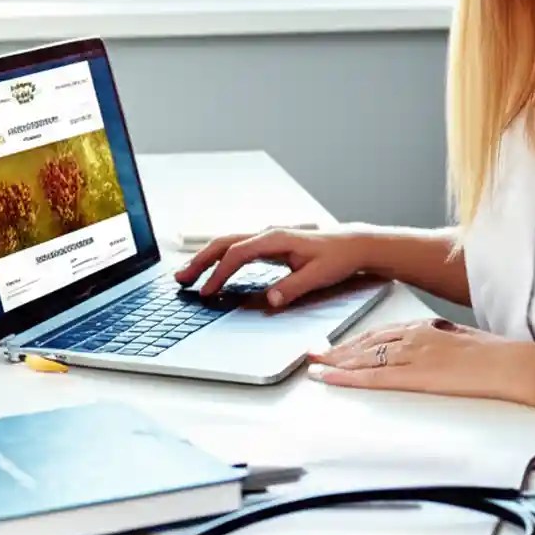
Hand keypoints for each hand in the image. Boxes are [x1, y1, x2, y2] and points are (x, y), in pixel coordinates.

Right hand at [173, 226, 371, 306]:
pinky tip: (215, 274)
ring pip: (228, 245)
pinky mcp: (270, 247)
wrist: (354, 245)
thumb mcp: (318, 275)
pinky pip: (238, 251)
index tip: (207, 291)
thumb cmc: (338, 257)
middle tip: (180, 279)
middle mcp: (267, 235)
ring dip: (207, 260)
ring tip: (187, 276)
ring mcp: (267, 239)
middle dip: (200, 261)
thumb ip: (293, 287)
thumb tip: (271, 299)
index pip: (236, 254)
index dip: (219, 274)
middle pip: (223, 244)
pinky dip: (221, 261)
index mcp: (275, 238)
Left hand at [307, 318, 534, 403]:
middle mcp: (416, 336)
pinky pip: (373, 377)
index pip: (383, 333)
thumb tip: (440, 358)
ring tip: (313, 367)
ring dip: (334, 363)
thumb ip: (446, 347)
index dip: (358, 340)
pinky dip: (346, 378)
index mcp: (429, 327)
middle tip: (315, 354)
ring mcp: (414, 355)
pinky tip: (329, 379)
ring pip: (364, 358)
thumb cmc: (500, 359)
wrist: (516, 366)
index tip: (340, 345)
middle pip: (367, 342)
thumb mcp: (466, 344)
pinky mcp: (415, 376)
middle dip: (338, 350)